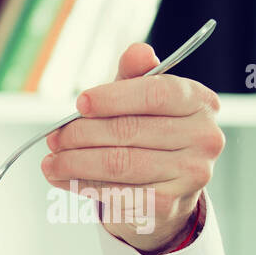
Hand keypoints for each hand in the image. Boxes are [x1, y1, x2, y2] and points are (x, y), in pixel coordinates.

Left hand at [41, 43, 224, 254]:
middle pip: (128, 130)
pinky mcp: (168, 204)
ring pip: (118, 163)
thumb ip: (137, 77)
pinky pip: (114, 191)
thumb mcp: (143, 103)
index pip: (155, 93)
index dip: (112, 97)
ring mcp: (190, 173)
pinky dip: (81, 184)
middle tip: (53, 137)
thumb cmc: (149, 138)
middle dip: (81, 134)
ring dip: (74, 162)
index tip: (80, 104)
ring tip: (51, 160)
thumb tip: (137, 50)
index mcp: (200, 102)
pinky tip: (62, 179)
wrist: (164, 194)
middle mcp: (204, 137)